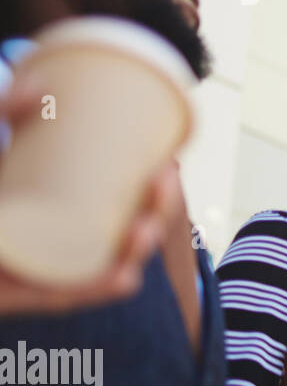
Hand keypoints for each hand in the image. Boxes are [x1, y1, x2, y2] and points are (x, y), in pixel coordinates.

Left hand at [0, 78, 176, 315]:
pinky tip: (124, 275)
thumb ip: (1, 110)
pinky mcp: (18, 296)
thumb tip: (39, 89)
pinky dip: (98, 287)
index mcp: (61, 214)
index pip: (121, 206)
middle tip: (162, 183)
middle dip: (156, 214)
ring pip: (105, 266)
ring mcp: (39, 273)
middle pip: (122, 236)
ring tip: (144, 227)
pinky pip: (67, 296)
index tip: (170, 163)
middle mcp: (57, 246)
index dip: (156, 193)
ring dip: (136, 250)